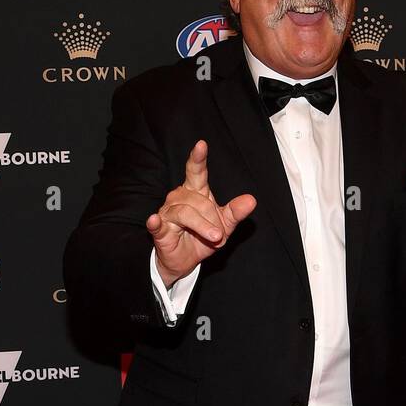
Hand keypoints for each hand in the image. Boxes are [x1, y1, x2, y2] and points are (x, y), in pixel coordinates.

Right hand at [146, 139, 256, 286]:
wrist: (186, 260)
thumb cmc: (203, 237)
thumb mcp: (225, 225)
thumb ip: (235, 212)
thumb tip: (251, 200)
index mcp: (195, 191)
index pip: (196, 171)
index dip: (198, 158)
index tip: (201, 145)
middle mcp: (179, 197)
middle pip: (198, 201)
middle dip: (212, 219)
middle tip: (219, 235)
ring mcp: (167, 212)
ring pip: (185, 214)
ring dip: (202, 227)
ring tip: (212, 238)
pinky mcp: (159, 229)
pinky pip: (157, 225)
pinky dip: (155, 223)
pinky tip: (154, 220)